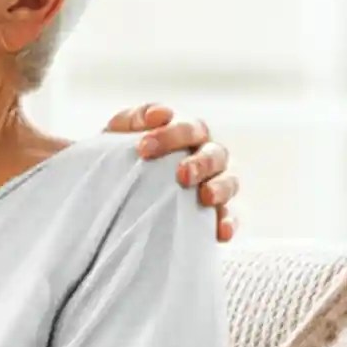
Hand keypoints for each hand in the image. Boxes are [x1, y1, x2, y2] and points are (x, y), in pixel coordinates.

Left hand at [105, 103, 239, 241]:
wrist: (116, 187)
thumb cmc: (122, 154)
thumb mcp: (119, 134)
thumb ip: (133, 120)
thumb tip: (155, 115)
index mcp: (186, 132)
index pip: (187, 128)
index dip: (171, 135)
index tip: (143, 147)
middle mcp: (206, 154)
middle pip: (214, 154)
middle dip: (201, 163)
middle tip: (182, 175)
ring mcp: (214, 183)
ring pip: (229, 182)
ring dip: (220, 188)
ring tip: (206, 197)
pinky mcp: (215, 213)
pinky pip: (230, 217)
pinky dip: (227, 222)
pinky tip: (220, 231)